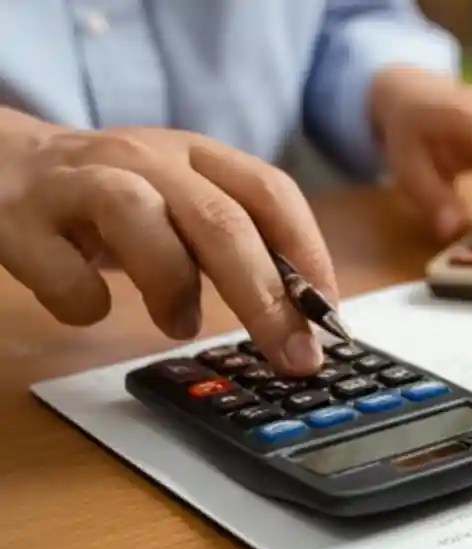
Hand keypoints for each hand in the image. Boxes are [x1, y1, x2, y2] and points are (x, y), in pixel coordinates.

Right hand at [0, 109, 336, 375]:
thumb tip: (303, 314)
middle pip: (221, 221)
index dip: (310, 256)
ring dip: (173, 287)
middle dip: (268, 298)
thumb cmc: (109, 199)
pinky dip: (86, 304)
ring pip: (142, 221)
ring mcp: (78, 184)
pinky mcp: (21, 220)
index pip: (272, 193)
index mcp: (195, 156)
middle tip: (294, 357)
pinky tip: (93, 308)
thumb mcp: (178, 204)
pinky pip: (64, 272)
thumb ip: (233, 245)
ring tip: (180, 322)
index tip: (328, 317)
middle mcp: (143, 159)